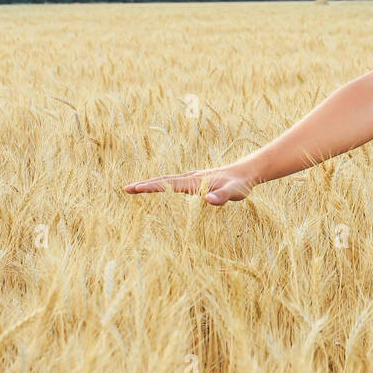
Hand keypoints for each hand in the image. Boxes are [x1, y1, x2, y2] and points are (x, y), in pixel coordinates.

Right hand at [122, 163, 259, 205]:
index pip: (169, 184)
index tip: (134, 189)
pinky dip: (162, 183)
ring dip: (151, 183)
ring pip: (167, 179)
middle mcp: (191, 177)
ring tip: (135, 188)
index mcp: (196, 182)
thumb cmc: (241, 184)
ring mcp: (193, 178)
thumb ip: (223, 196)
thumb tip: (209, 200)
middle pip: (163, 179)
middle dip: (144, 184)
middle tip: (125, 189)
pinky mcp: (196, 180)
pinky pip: (174, 181)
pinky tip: (159, 187)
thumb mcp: (235, 192)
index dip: (151, 187)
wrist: (247, 172)